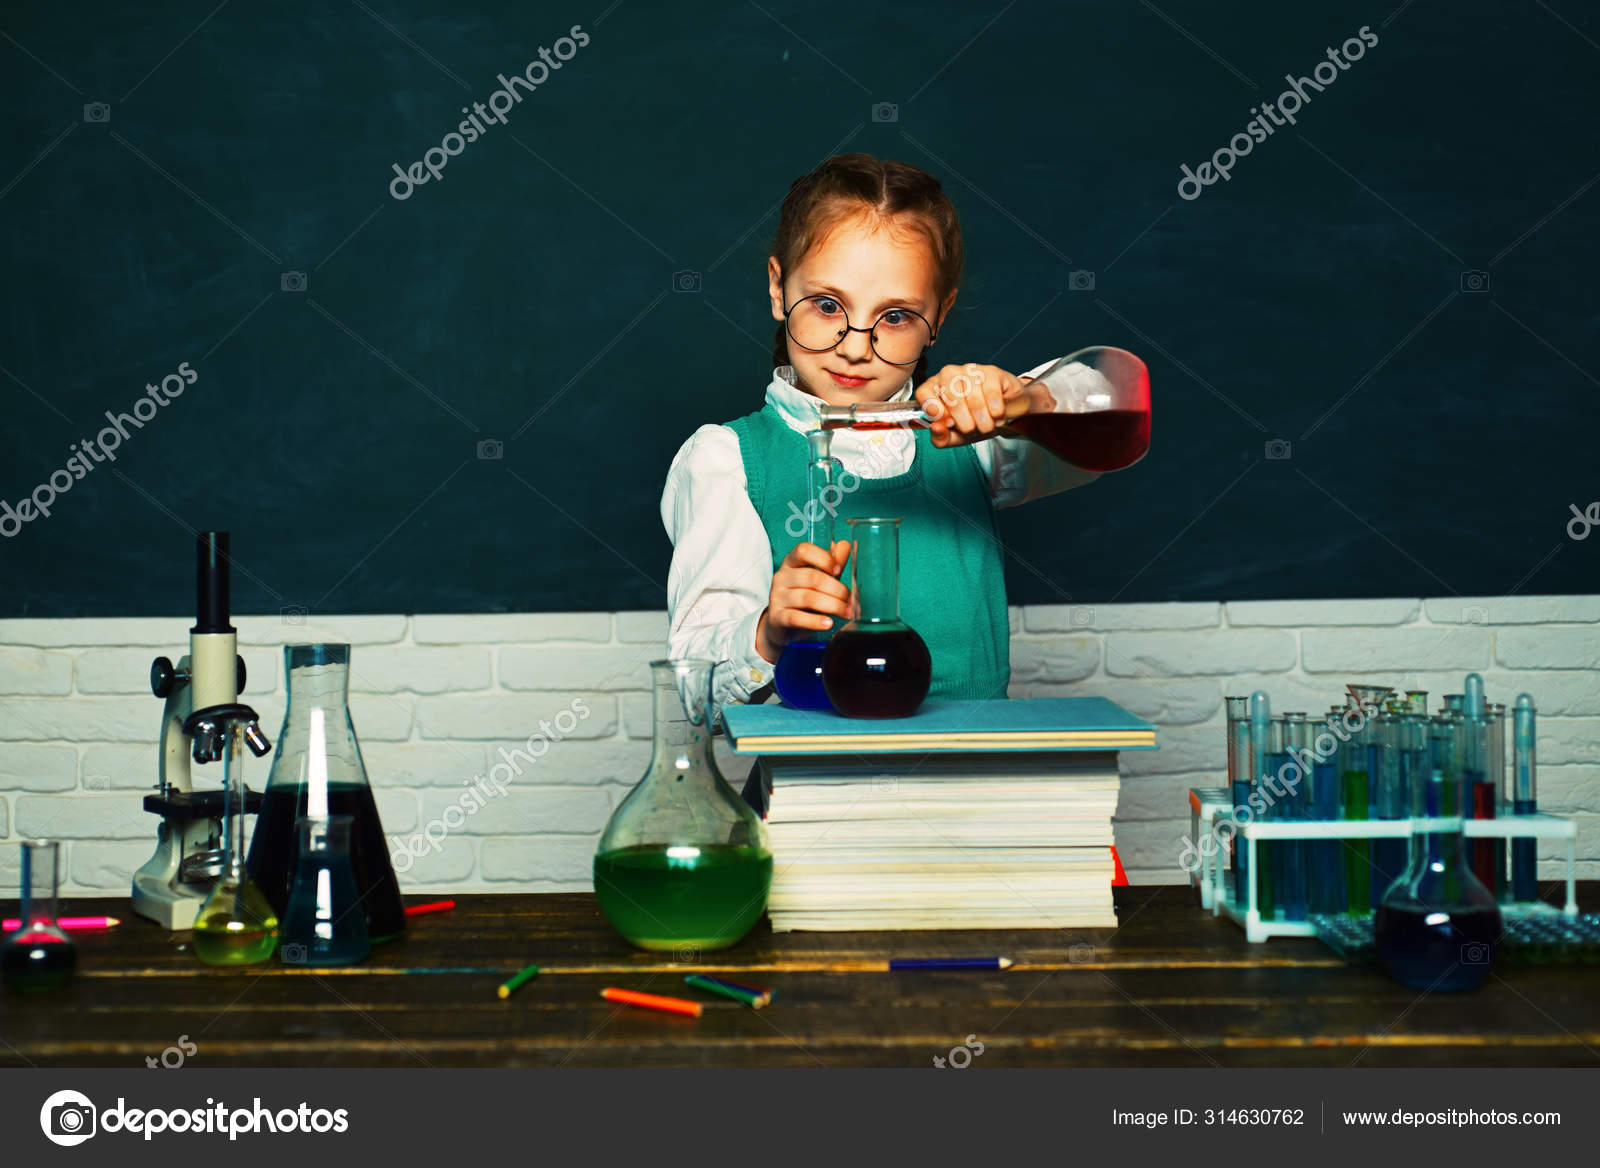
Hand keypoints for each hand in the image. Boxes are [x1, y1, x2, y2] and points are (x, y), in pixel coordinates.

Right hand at [755, 539, 851, 662]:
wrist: (782, 624)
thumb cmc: (803, 597)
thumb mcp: (819, 578)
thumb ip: (832, 563)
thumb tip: (844, 545)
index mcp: (792, 562)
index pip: (803, 550)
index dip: (823, 558)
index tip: (838, 570)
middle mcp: (782, 576)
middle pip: (812, 577)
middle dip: (837, 589)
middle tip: (850, 600)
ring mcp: (777, 596)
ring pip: (808, 597)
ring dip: (832, 605)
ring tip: (846, 612)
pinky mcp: (777, 617)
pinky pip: (797, 618)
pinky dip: (815, 621)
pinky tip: (828, 623)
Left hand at [915, 362, 1033, 447]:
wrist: (1000, 414)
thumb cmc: (973, 421)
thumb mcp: (955, 436)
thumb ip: (941, 437)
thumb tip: (936, 428)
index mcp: (934, 387)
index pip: (924, 394)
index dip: (936, 411)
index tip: (949, 424)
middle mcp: (949, 374)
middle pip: (951, 397)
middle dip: (964, 422)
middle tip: (972, 429)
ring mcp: (970, 370)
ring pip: (973, 397)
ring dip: (982, 419)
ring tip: (986, 425)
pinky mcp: (992, 372)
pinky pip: (992, 393)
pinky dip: (995, 411)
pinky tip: (996, 415)